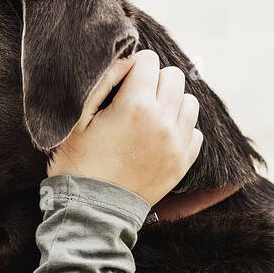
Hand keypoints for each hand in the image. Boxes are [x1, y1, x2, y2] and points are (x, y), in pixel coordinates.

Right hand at [47, 49, 201, 205]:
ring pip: (190, 101)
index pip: (149, 60)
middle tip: (135, 99)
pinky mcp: (183, 163)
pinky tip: (159, 138)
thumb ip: (102, 83)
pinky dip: (180, 130)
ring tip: (150, 118)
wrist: (91, 213)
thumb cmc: (78, 165)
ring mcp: (177, 143)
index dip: (134, 67)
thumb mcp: (77, 121)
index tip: (123, 83)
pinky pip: (196, 132)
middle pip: (174, 76)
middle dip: (155, 81)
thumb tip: (125, 59)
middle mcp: (163, 121)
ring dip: (172, 104)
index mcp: (136, 105)